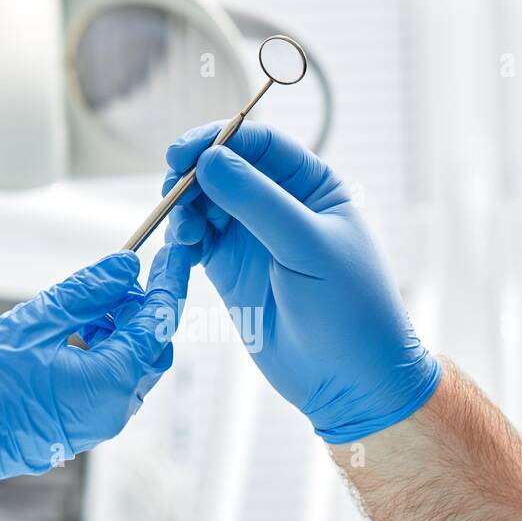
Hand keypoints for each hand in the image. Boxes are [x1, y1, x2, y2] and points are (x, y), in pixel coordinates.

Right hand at [0, 243, 191, 520]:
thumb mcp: (35, 324)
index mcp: (113, 379)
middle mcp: (118, 405)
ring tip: (86, 307)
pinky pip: (116, 381)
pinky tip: (77, 333)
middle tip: (115, 281)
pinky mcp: (89, 424)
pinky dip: (108, 351)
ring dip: (121, 329)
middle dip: (142, 308)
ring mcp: (105, 419)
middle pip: (154, 345)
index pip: (159, 322)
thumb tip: (124, 268)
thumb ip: (86, 292)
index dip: (167, 283)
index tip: (170, 254)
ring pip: (136, 363)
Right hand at [164, 123, 439, 441]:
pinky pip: (196, 242)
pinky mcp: (231, 272)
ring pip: (205, 205)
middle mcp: (281, 205)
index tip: (182, 152)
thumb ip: (257, 201)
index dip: (218, 139)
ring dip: (184, 210)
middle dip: (193, 175)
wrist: (350, 381)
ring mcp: (253, 239)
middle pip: (224, 169)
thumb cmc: (350, 309)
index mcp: (314, 186)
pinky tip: (180, 251)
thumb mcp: (307, 246)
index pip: (260, 144)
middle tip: (171, 190)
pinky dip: (181, 241)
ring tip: (183, 233)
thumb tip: (208, 161)